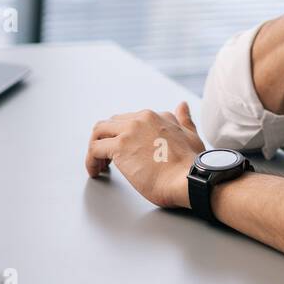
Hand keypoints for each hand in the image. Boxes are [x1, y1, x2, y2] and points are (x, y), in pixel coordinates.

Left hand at [85, 102, 206, 208]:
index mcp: (156, 116)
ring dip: (95, 147)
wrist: (190, 178)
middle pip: (111, 123)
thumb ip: (185, 120)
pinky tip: (95, 171)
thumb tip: (182, 105)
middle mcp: (141, 119)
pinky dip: (90, 160)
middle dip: (106, 139)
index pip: (130, 120)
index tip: (125, 151)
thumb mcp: (191, 136)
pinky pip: (94, 149)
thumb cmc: (192, 165)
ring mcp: (129, 131)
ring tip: (98, 165)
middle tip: (107, 159)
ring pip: (99, 131)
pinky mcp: (119, 148)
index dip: (123, 136)